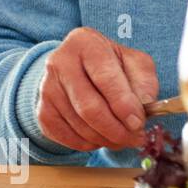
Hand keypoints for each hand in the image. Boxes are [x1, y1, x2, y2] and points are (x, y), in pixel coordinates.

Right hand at [36, 28, 157, 150]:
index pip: (105, 78)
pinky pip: (67, 137)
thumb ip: (144, 81)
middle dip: (116, 129)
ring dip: (106, 139)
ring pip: (79, 125)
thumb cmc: (113, 65)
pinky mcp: (42, 112)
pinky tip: (104, 138)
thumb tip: (145, 104)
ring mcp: (47, 89)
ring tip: (125, 139)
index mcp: (85, 43)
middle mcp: (60, 63)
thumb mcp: (135, 62)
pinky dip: (89, 144)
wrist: (81, 68)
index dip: (123, 104)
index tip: (139, 122)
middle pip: (89, 107)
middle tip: (136, 138)